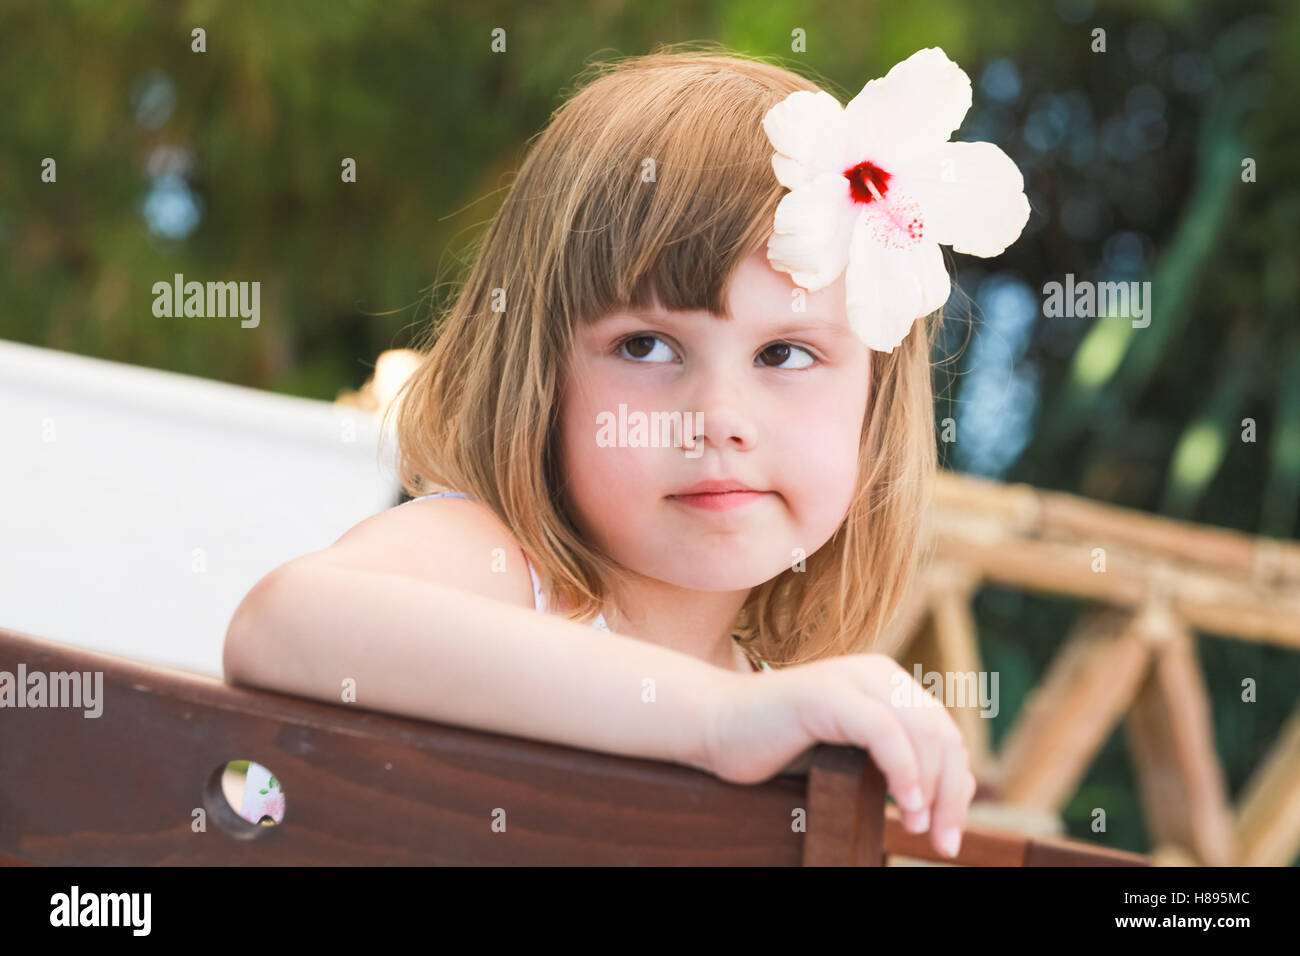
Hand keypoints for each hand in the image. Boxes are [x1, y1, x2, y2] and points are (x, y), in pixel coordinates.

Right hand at [702, 652, 976, 858]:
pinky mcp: (828, 693)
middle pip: (941, 734)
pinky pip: (885, 732)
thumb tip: (943, 800)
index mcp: (886, 681)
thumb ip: (888, 760)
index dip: (955, 786)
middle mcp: (876, 672)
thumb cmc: (774, 746)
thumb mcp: (845, 753)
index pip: (944, 734)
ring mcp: (852, 678)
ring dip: (931, 789)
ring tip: (918, 827)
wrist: (714, 726)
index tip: (947, 832)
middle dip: (950, 793)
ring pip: (922, 733)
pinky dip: (903, 771)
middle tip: (942, 842)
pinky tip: (902, 804)